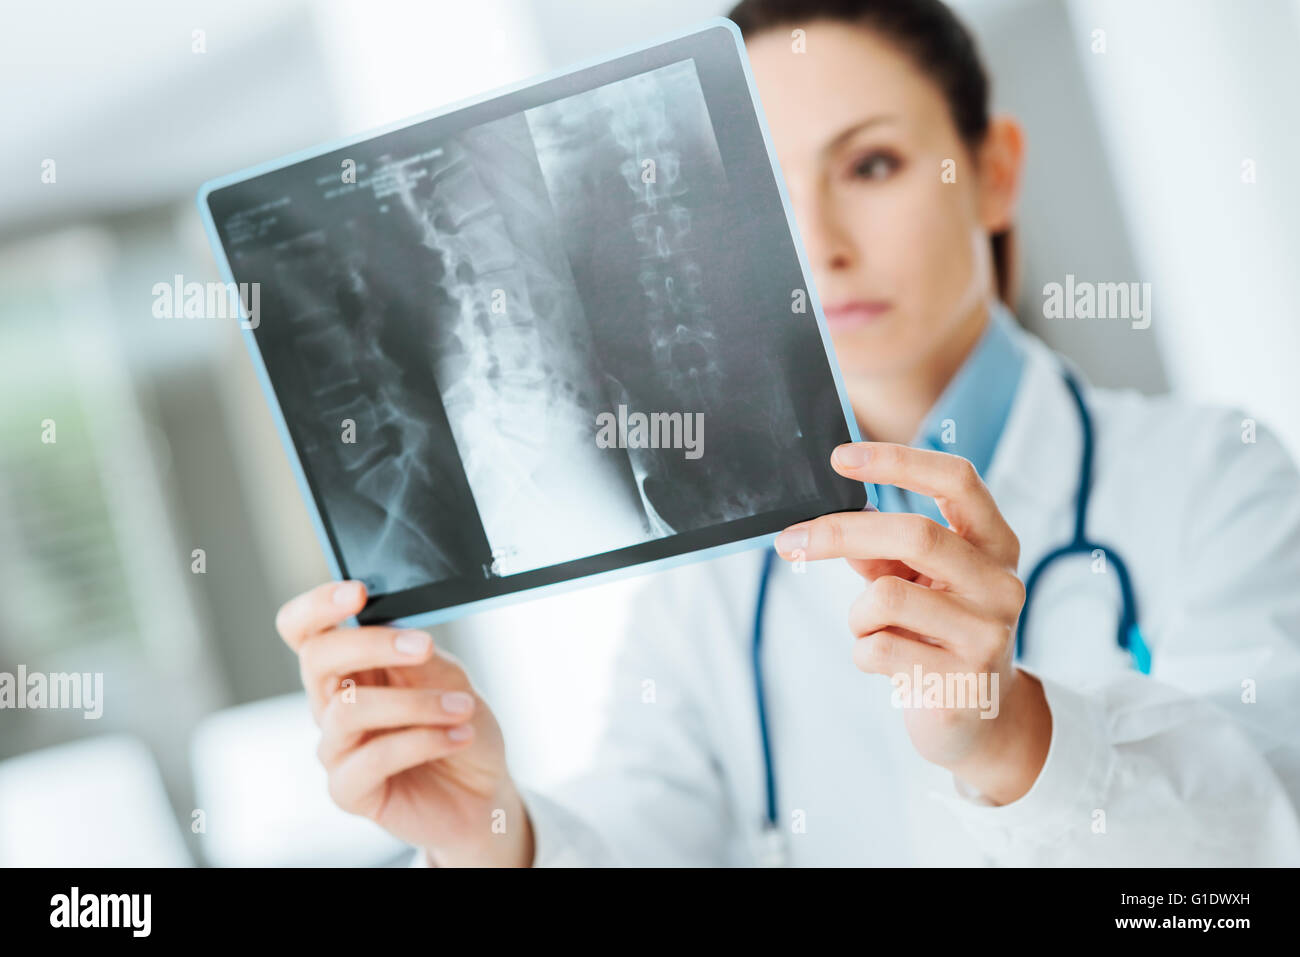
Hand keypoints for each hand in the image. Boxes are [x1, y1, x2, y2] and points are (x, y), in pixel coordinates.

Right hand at [275, 581, 532, 865]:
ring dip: (414, 704)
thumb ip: (418, 653)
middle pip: (316, 659)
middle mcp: (334, 703)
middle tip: (423, 645)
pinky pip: (370, 760)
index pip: (306, 628)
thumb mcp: (450, 677)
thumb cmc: (460, 723)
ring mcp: (337, 748)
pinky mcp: (349, 790)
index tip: (357, 591)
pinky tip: (458, 736)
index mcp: (352, 665)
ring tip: (463, 706)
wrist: (485, 788)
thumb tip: (397, 628)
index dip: (317, 606)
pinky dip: (422, 741)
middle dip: (370, 644)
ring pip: (348, 710)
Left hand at [774, 442, 1050, 803]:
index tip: (841, 457)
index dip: (898, 461)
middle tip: (790, 541)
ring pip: (886, 597)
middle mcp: (1002, 585)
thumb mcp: (922, 582)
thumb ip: (886, 550)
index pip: (958, 480)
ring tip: (872, 631)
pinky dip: (862, 651)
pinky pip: (877, 648)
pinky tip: (886, 664)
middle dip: (840, 534)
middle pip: (915, 534)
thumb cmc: (939, 634)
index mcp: (996, 545)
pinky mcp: (961, 683)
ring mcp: (988, 636)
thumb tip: (829, 520)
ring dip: (857, 614)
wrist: (979, 722)